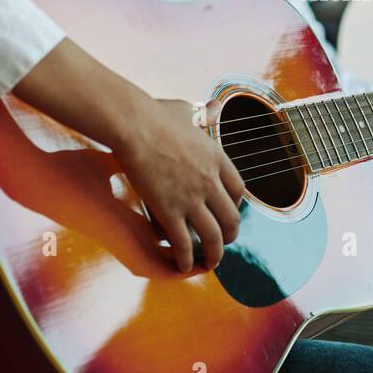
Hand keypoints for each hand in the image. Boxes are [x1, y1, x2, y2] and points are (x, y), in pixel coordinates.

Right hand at [112, 96, 244, 272]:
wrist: (134, 125)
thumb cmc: (155, 114)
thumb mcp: (187, 111)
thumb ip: (201, 114)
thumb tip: (209, 107)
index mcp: (217, 158)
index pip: (238, 190)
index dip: (237, 205)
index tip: (230, 211)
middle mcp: (210, 181)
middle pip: (231, 217)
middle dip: (231, 235)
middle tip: (225, 242)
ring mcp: (191, 197)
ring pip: (213, 236)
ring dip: (215, 253)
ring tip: (211, 262)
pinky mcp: (169, 210)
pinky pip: (184, 242)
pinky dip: (187, 258)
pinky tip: (184, 265)